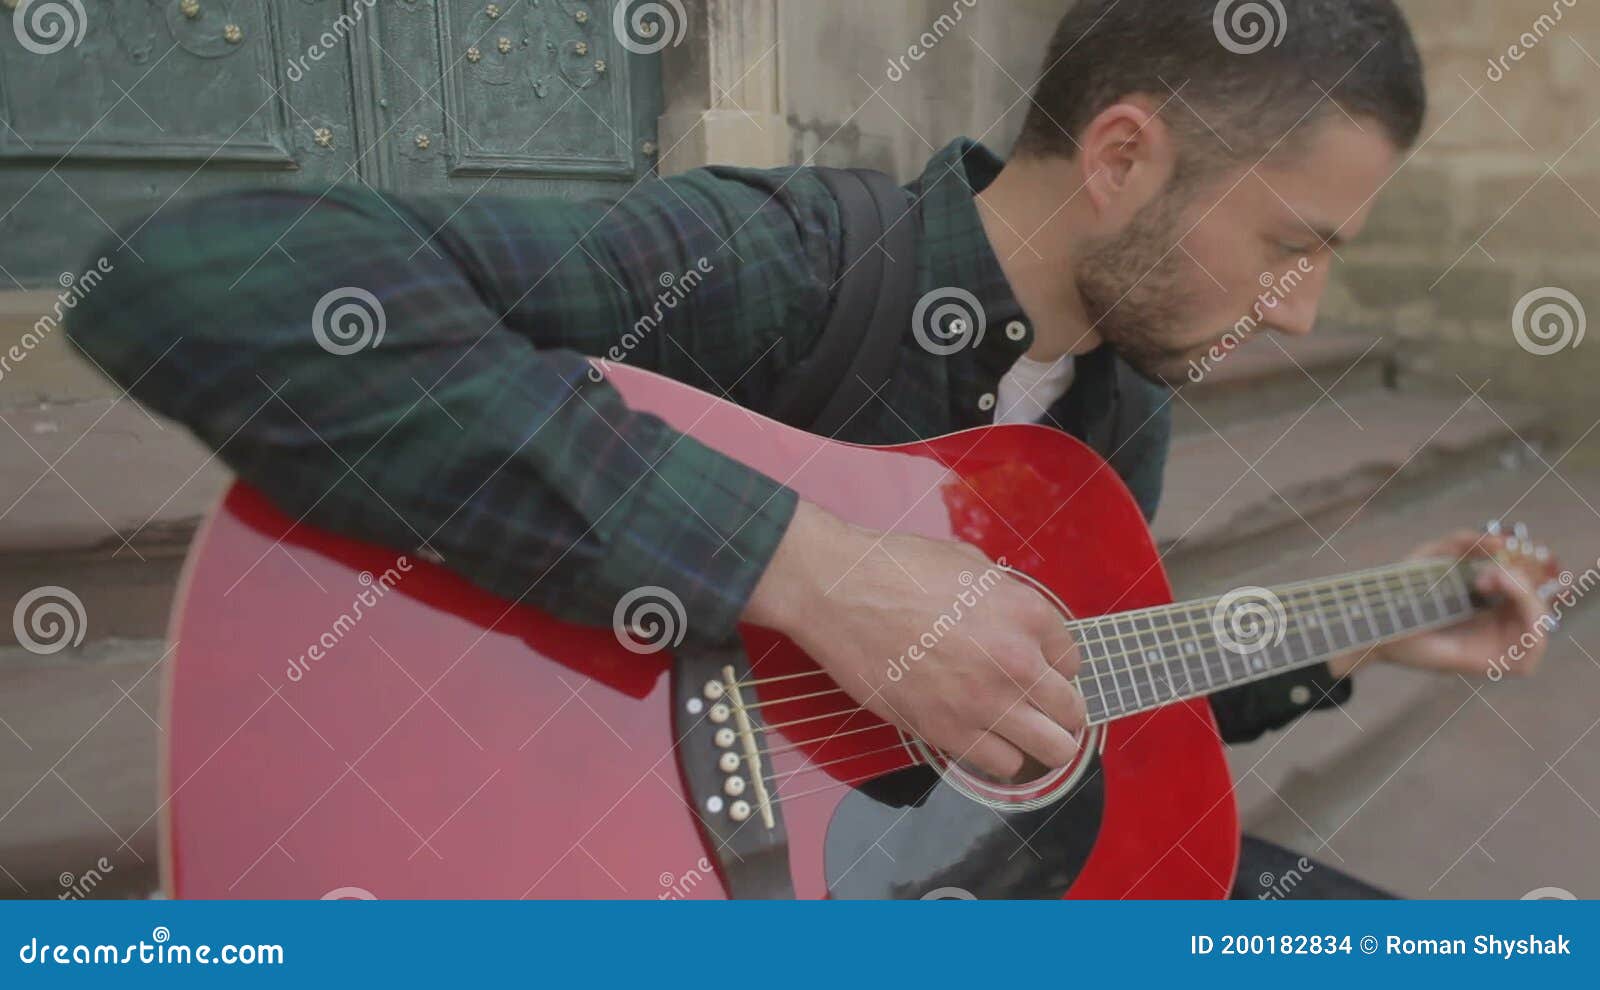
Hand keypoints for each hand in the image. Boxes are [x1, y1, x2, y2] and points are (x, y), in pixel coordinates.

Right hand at [743, 501, 1084, 780]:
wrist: (840, 592)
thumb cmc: (895, 570)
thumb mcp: (968, 563)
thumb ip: (1005, 595)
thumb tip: (1016, 617)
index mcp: (1027, 612)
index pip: (1072, 660)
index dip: (1054, 667)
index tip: (1039, 670)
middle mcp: (1017, 660)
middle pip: (1071, 710)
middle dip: (1060, 711)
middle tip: (1042, 710)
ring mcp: (985, 701)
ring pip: (1052, 749)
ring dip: (1039, 742)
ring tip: (1022, 734)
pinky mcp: (948, 731)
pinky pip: (1003, 766)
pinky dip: (1000, 757)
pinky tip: (986, 741)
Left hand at [1328, 529, 1560, 678]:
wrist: (1375, 618)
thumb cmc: (1401, 589)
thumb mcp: (1434, 554)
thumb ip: (1466, 541)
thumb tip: (1502, 541)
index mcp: (1488, 601)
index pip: (1531, 585)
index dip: (1531, 567)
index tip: (1507, 549)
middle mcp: (1495, 623)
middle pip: (1538, 602)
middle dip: (1524, 578)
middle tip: (1490, 568)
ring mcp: (1494, 644)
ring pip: (1540, 623)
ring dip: (1526, 594)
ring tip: (1489, 578)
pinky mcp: (1490, 663)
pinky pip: (1532, 650)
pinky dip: (1531, 620)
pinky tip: (1498, 596)